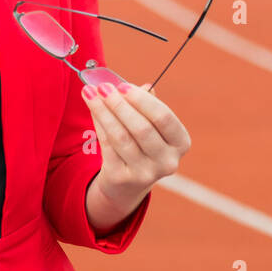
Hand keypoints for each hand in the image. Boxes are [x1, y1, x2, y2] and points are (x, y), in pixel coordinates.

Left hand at [81, 80, 190, 217]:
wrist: (127, 184)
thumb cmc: (141, 143)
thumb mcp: (151, 125)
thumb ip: (147, 104)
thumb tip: (143, 86)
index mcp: (181, 143)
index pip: (164, 117)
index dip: (142, 100)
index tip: (122, 86)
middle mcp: (167, 162)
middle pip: (142, 128)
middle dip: (120, 105)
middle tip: (103, 87)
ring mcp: (145, 174)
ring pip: (121, 137)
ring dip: (103, 111)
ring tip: (90, 93)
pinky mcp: (121, 178)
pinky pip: (106, 146)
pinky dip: (98, 123)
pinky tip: (92, 108)